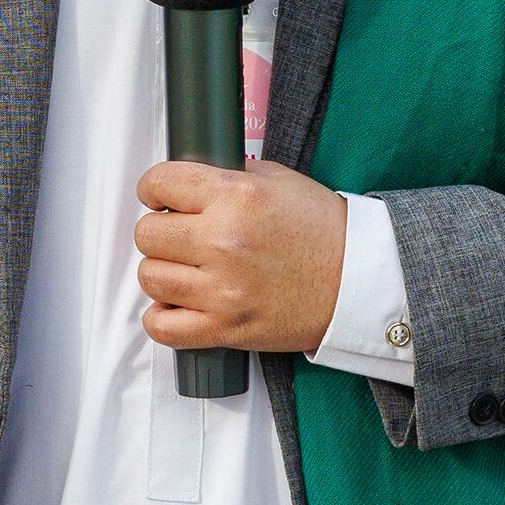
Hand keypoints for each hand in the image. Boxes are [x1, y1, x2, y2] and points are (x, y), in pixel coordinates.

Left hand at [134, 152, 347, 353]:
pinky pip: (162, 326)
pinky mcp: (225, 328)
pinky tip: (180, 303)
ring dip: (164, 271)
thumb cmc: (323, 233)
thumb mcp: (279, 181)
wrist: (358, 282)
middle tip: (182, 235)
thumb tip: (190, 181)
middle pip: (147, 234)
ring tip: (187, 269)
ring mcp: (222, 289)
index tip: (159, 197)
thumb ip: (230, 176)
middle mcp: (224, 241)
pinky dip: (163, 316)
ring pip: (150, 277)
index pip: (159, 183)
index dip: (154, 189)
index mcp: (237, 197)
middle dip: (161, 230)